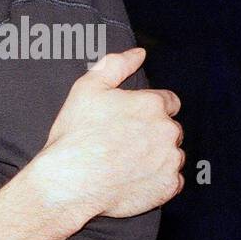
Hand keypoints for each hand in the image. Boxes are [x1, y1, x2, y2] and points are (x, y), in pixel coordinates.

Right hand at [36, 48, 183, 219]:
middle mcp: (167, 131)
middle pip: (170, 129)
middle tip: (122, 144)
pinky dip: (156, 180)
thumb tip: (138, 53)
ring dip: (155, 157)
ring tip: (125, 164)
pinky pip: (171, 181)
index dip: (147, 110)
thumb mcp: (85, 90)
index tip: (130, 121)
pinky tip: (132, 180)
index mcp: (151, 104)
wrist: (69, 183)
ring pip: (171, 155)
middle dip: (152, 134)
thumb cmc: (75, 138)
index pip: (167, 102)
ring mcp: (169, 160)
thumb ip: (114, 65)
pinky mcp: (167, 186)